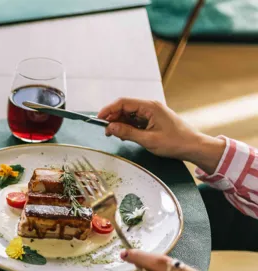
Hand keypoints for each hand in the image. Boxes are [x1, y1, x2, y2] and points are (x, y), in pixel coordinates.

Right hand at [97, 98, 225, 172]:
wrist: (193, 146)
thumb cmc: (175, 142)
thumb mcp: (148, 140)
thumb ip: (127, 133)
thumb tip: (110, 128)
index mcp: (150, 107)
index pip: (124, 102)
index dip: (109, 110)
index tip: (99, 119)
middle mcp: (150, 107)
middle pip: (125, 107)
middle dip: (113, 118)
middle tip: (107, 131)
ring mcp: (151, 113)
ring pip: (129, 114)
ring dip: (120, 124)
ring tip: (116, 135)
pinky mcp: (152, 119)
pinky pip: (135, 120)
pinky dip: (128, 127)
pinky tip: (126, 135)